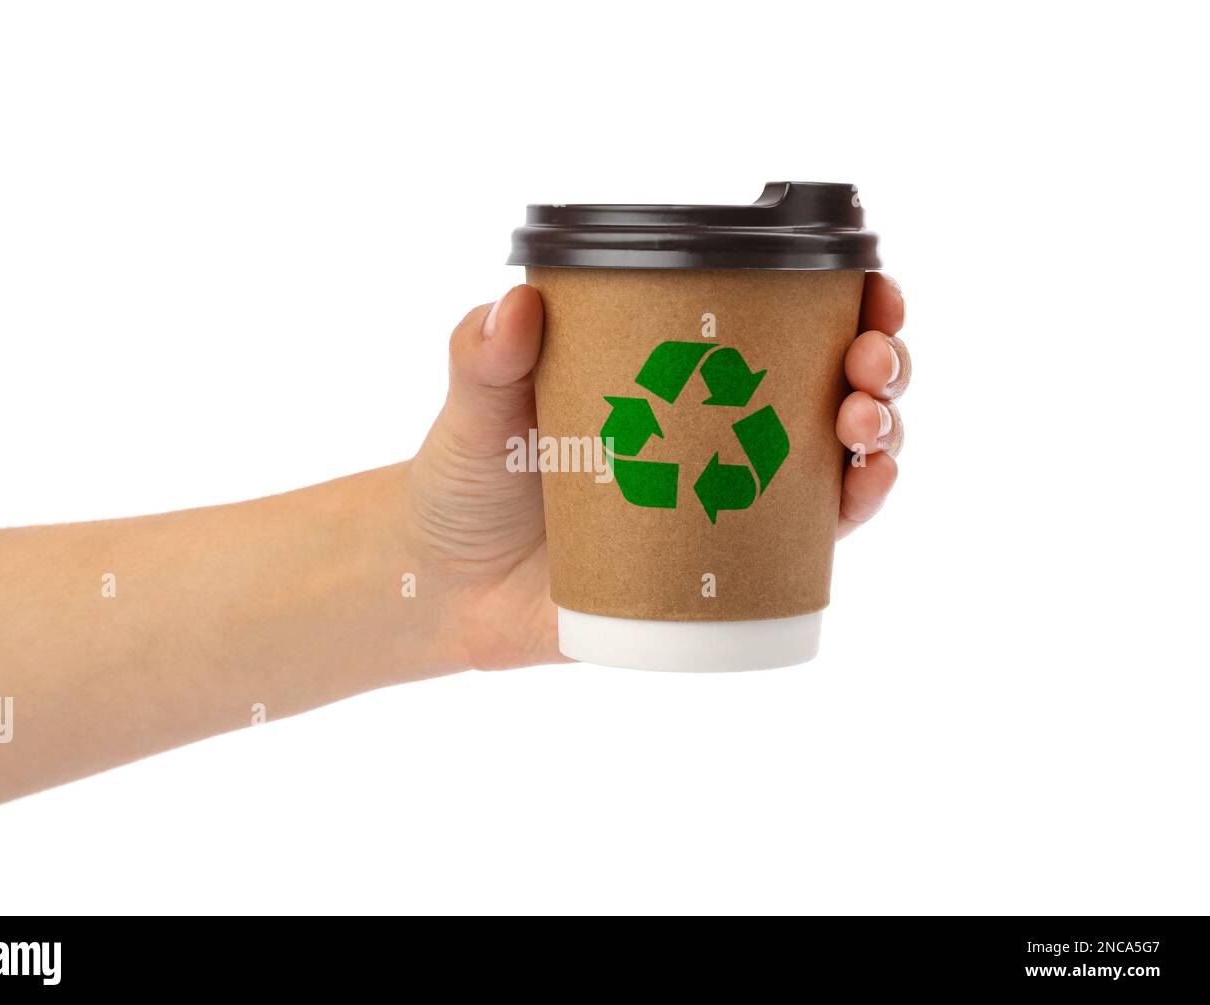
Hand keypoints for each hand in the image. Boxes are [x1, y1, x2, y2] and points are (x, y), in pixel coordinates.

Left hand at [407, 275, 908, 670]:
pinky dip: (851, 513)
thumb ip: (484, 355)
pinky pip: (806, 545)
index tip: (868, 287)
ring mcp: (726, 504)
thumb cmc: (465, 483)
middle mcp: (717, 434)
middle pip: (831, 386)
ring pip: (837, 461)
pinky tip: (864, 487)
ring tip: (864, 421)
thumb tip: (519, 306)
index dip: (845, 302)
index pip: (778, 324)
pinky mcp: (718, 574)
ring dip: (880, 432)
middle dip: (879, 363)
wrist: (447, 588)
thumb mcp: (475, 408)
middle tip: (870, 360)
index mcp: (674, 376)